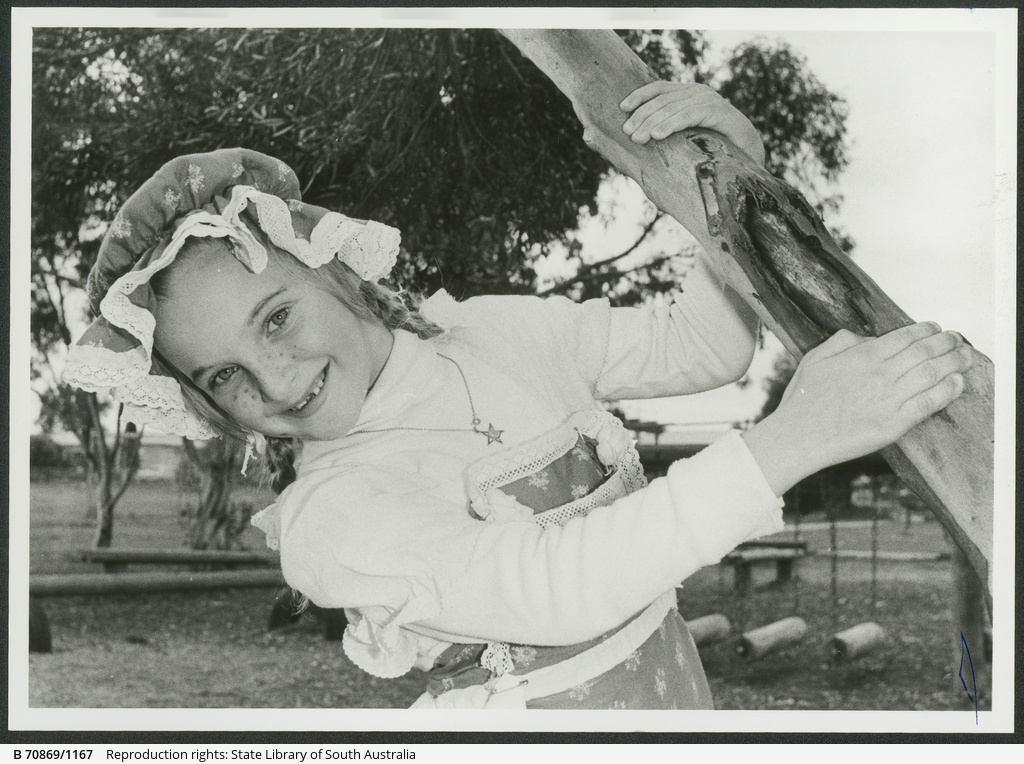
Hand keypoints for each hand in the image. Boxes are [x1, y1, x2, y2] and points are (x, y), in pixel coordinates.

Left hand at [620, 80, 765, 165]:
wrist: (749, 157)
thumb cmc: (712, 150)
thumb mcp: (685, 137)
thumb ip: (667, 131)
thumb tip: (636, 137)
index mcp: (688, 94)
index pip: (659, 89)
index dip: (639, 96)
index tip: (622, 109)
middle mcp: (698, 92)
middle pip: (663, 99)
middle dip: (642, 116)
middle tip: (628, 133)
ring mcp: (709, 100)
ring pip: (673, 107)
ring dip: (652, 123)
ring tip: (638, 138)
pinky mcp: (719, 112)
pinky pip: (689, 115)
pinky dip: (671, 124)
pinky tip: (658, 135)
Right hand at [742, 322, 973, 494]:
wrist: (798, 437)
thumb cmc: (803, 400)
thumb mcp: (815, 358)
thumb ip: (842, 341)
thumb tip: (867, 337)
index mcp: (862, 356)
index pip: (905, 336)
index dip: (926, 330)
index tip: (937, 329)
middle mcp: (880, 374)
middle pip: (925, 352)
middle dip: (947, 343)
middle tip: (959, 340)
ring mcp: (889, 399)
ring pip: (932, 374)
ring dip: (954, 363)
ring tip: (967, 357)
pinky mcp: (894, 424)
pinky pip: (929, 403)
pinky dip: (947, 391)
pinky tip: (958, 383)